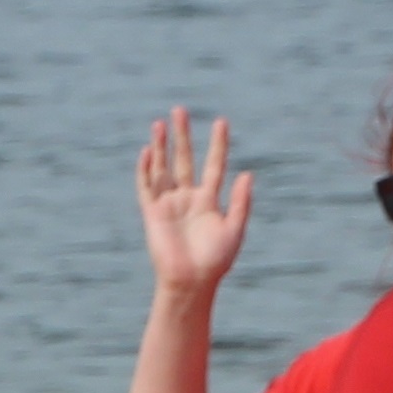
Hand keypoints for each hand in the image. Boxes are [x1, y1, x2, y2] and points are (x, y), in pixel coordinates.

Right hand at [139, 109, 251, 295]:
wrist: (190, 282)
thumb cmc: (215, 260)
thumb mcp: (234, 229)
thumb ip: (240, 201)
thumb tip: (247, 174)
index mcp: (209, 200)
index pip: (214, 164)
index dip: (218, 144)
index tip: (221, 122)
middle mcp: (188, 198)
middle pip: (184, 159)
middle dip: (182, 135)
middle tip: (179, 110)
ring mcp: (168, 204)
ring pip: (163, 167)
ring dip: (161, 146)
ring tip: (160, 123)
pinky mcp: (152, 213)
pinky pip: (146, 187)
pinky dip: (145, 169)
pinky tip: (147, 152)